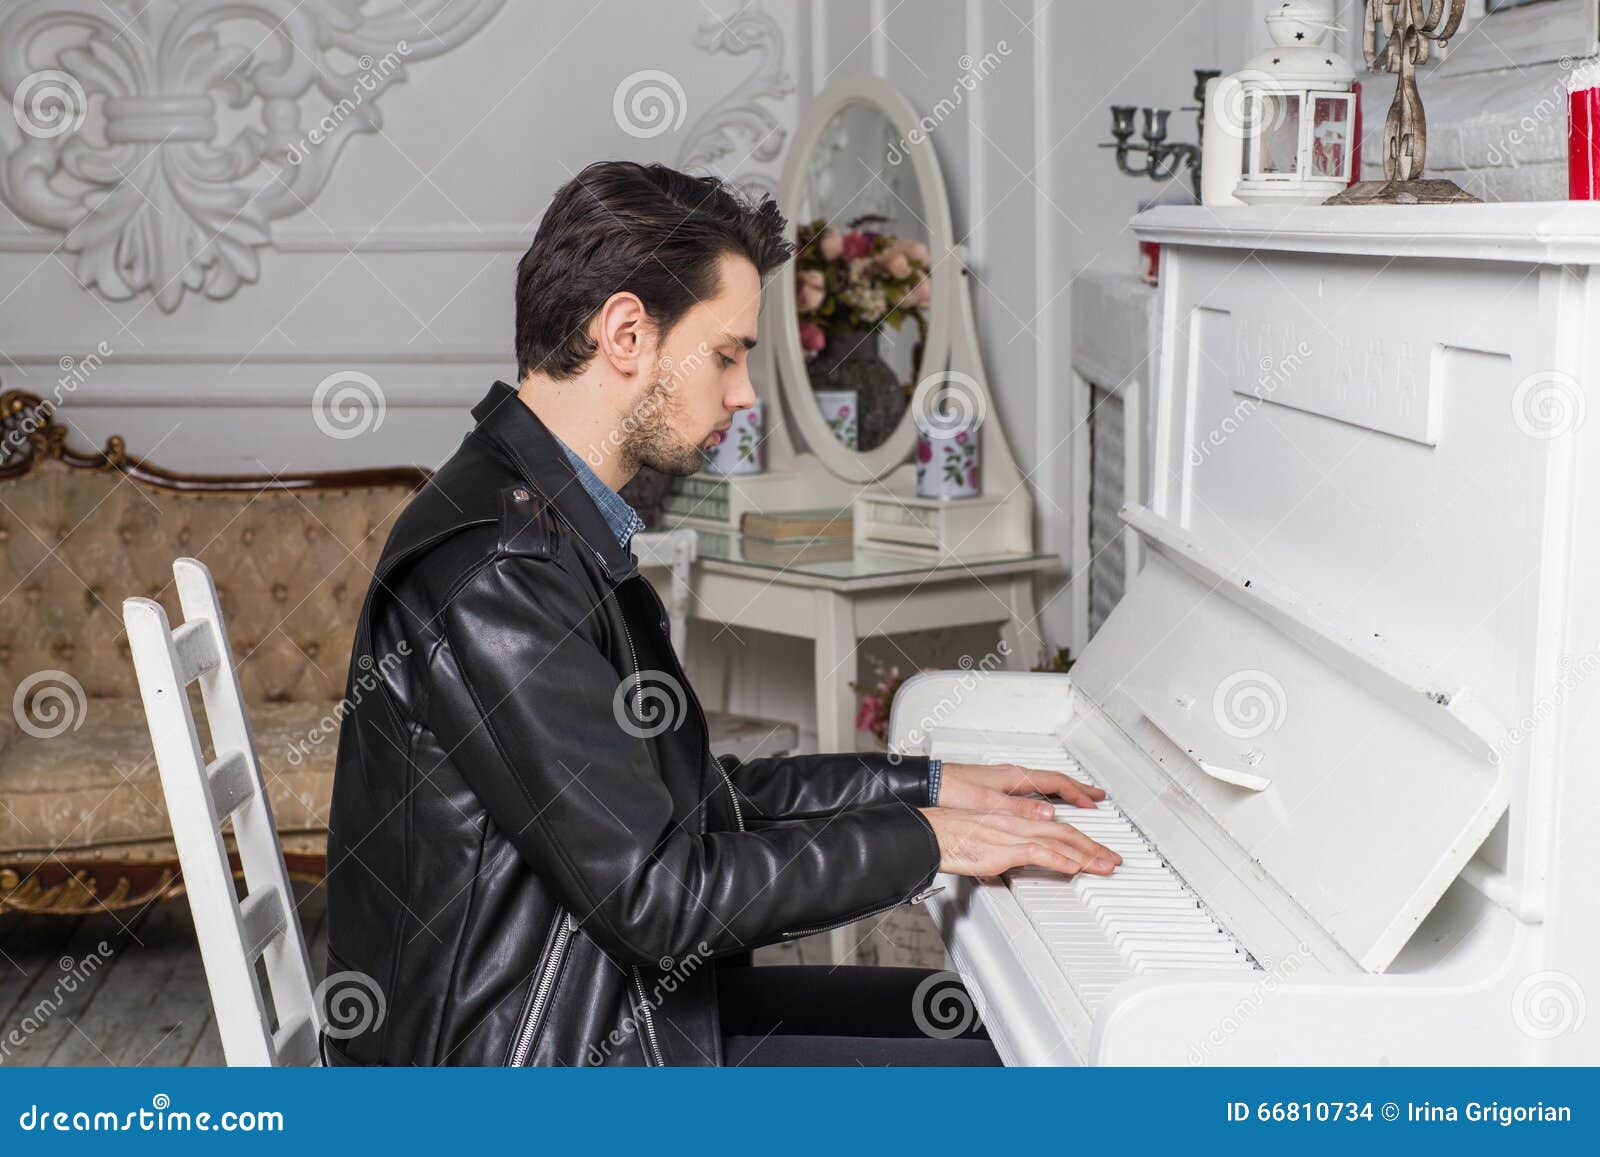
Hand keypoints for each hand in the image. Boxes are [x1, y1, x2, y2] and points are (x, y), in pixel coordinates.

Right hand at [918, 807, 1121, 878]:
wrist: (931, 833)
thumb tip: (1020, 860)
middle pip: (1065, 832)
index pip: (1056, 827)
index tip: (1097, 851)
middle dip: (1093, 847)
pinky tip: (1073, 867)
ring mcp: (1013, 834)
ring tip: (1104, 866)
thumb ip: (1007, 847)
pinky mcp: (1003, 848)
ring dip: (1086, 855)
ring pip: (1058, 841)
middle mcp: (1019, 822)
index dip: (1081, 838)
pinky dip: (1058, 860)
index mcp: (1015, 819)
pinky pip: (1037, 853)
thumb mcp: (987, 838)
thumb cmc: (952, 836)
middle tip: (1112, 860)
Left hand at [936, 761, 1105, 820]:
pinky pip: (1030, 789)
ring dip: (1063, 791)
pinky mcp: (994, 787)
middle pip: (1054, 780)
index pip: (1055, 782)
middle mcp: (1012, 775)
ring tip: (1078, 799)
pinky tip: (1043, 804)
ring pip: (1042, 784)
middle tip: (1097, 797)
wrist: (926, 783)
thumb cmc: (951, 790)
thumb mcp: (987, 803)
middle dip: (1078, 789)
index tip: (1094, 804)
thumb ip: (1019, 810)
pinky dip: (1045, 795)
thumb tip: (1049, 815)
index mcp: (1014, 777)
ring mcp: (1004, 780)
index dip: (1077, 794)